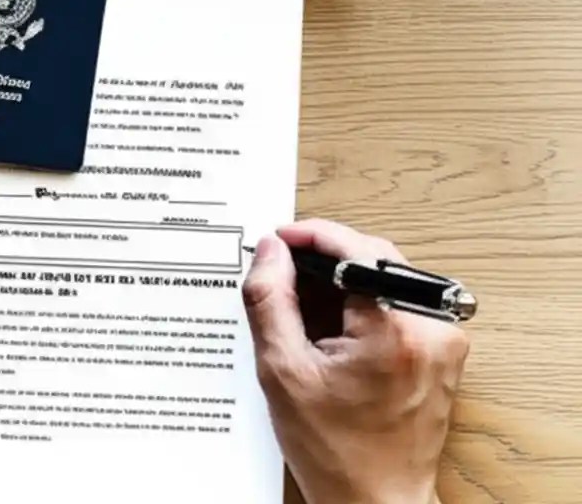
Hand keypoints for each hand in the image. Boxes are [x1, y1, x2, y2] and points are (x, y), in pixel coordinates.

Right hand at [242, 220, 469, 503]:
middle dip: (324, 257)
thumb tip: (269, 251)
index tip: (278, 240)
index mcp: (395, 330)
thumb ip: (269, 300)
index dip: (309, 236)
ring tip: (305, 311)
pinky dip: (363, 302)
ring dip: (343, 280)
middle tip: (282, 274)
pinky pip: (400, 300)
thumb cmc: (334, 450)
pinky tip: (333, 329)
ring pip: (386, 275)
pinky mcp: (444, 347)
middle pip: (373, 255)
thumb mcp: (282, 371)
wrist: (375, 498)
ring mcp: (444, 337)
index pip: (354, 248)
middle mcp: (432, 327)